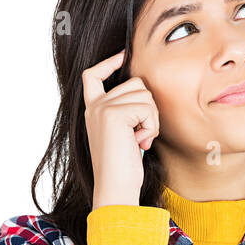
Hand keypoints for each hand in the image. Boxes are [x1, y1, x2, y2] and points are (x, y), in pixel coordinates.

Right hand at [83, 48, 160, 208]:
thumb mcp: (123, 135)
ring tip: (140, 140)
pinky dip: (151, 126)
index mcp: (93, 110)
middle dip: (148, 108)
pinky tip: (140, 143)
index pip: (93, 75)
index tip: (123, 55)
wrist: (116, 188)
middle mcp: (95, 107)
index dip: (108, 62)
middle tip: (141, 135)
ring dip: (151, 119)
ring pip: (144, 94)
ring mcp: (102, 109)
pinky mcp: (113, 114)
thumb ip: (126, 112)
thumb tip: (144, 91)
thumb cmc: (124, 168)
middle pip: (135, 83)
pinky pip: (147, 108)